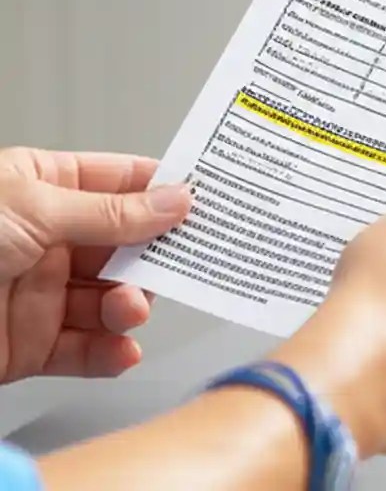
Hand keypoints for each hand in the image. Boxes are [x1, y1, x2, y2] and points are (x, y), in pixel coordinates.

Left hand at [0, 147, 191, 382]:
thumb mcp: (33, 207)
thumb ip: (111, 212)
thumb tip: (173, 199)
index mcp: (38, 187)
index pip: (118, 182)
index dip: (163, 189)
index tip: (207, 198)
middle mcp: (42, 237)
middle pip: (123, 245)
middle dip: (153, 258)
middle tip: (181, 263)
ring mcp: (36, 291)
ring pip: (109, 297)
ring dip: (129, 306)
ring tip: (128, 309)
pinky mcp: (28, 343)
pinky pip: (85, 348)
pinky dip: (109, 352)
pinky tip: (119, 348)